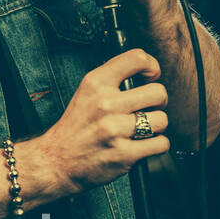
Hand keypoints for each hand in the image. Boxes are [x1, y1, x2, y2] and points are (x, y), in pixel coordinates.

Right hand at [31, 48, 170, 201]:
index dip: (152, 67)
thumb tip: (147, 71)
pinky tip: (142, 144)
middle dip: (158, 102)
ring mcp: (114, 129)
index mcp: (95, 83)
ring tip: (141, 129)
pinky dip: (156, 145)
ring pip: (162, 120)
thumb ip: (113, 78)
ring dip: (156, 126)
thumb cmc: (76, 126)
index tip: (150, 77)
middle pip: (158, 92)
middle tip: (147, 109)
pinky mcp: (124, 154)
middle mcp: (105, 103)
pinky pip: (161, 144)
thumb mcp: (86, 92)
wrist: (57, 160)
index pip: (137, 59)